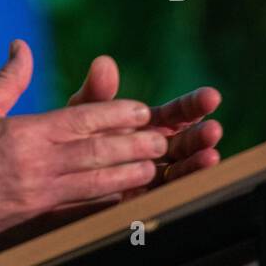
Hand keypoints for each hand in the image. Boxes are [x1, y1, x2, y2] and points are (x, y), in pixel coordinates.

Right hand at [0, 41, 164, 250]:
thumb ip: (8, 79)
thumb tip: (22, 46)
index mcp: (24, 132)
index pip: (80, 119)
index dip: (115, 114)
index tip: (141, 109)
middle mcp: (36, 163)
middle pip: (96, 151)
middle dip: (133, 144)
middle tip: (161, 140)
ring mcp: (38, 196)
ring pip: (95, 183)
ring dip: (128, 175)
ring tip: (154, 168)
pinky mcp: (35, 223)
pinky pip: (79, 214)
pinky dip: (105, 206)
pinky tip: (127, 202)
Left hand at [68, 54, 222, 198]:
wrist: (53, 175)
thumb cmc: (71, 137)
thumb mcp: (82, 112)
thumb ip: (96, 92)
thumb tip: (104, 63)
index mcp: (148, 124)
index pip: (178, 113)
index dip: (195, 105)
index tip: (211, 97)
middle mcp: (155, 150)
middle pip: (185, 142)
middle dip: (201, 136)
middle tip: (213, 130)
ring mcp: (151, 177)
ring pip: (180, 170)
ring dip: (197, 163)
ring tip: (210, 156)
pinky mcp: (142, 201)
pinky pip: (163, 196)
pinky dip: (178, 189)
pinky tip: (191, 184)